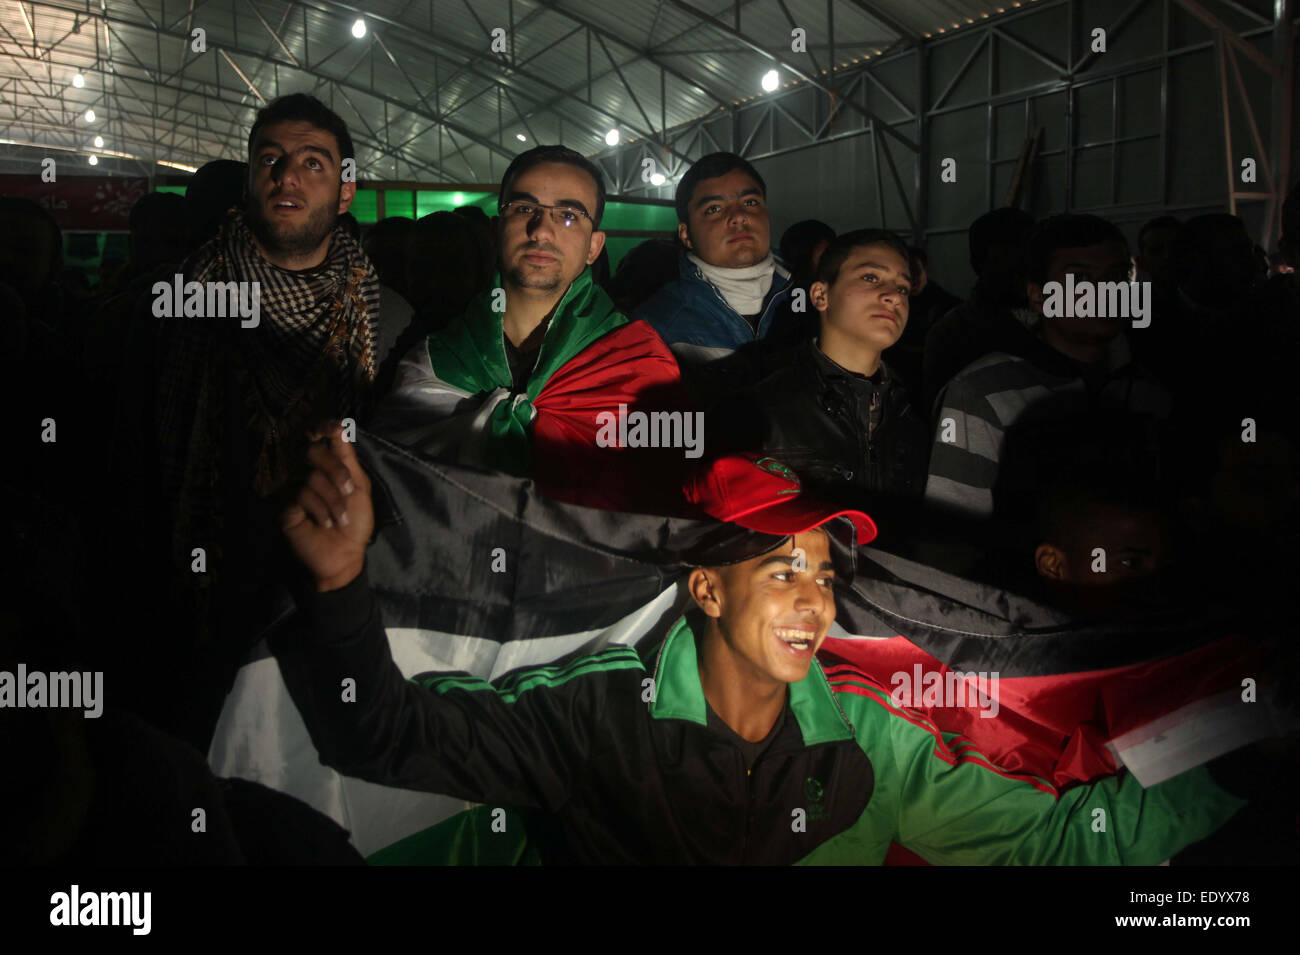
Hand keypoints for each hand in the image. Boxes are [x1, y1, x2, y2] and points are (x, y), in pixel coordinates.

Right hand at [280, 421, 373, 591]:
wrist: (346, 553)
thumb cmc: (355, 521)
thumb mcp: (358, 487)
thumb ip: (348, 459)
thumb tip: (341, 425)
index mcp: (327, 467)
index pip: (321, 440)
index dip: (325, 428)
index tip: (334, 427)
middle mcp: (307, 473)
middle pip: (314, 453)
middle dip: (336, 471)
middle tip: (350, 491)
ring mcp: (294, 489)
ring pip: (311, 478)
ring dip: (333, 500)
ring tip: (340, 520)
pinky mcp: (285, 507)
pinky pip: (301, 496)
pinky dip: (320, 511)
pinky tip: (325, 524)